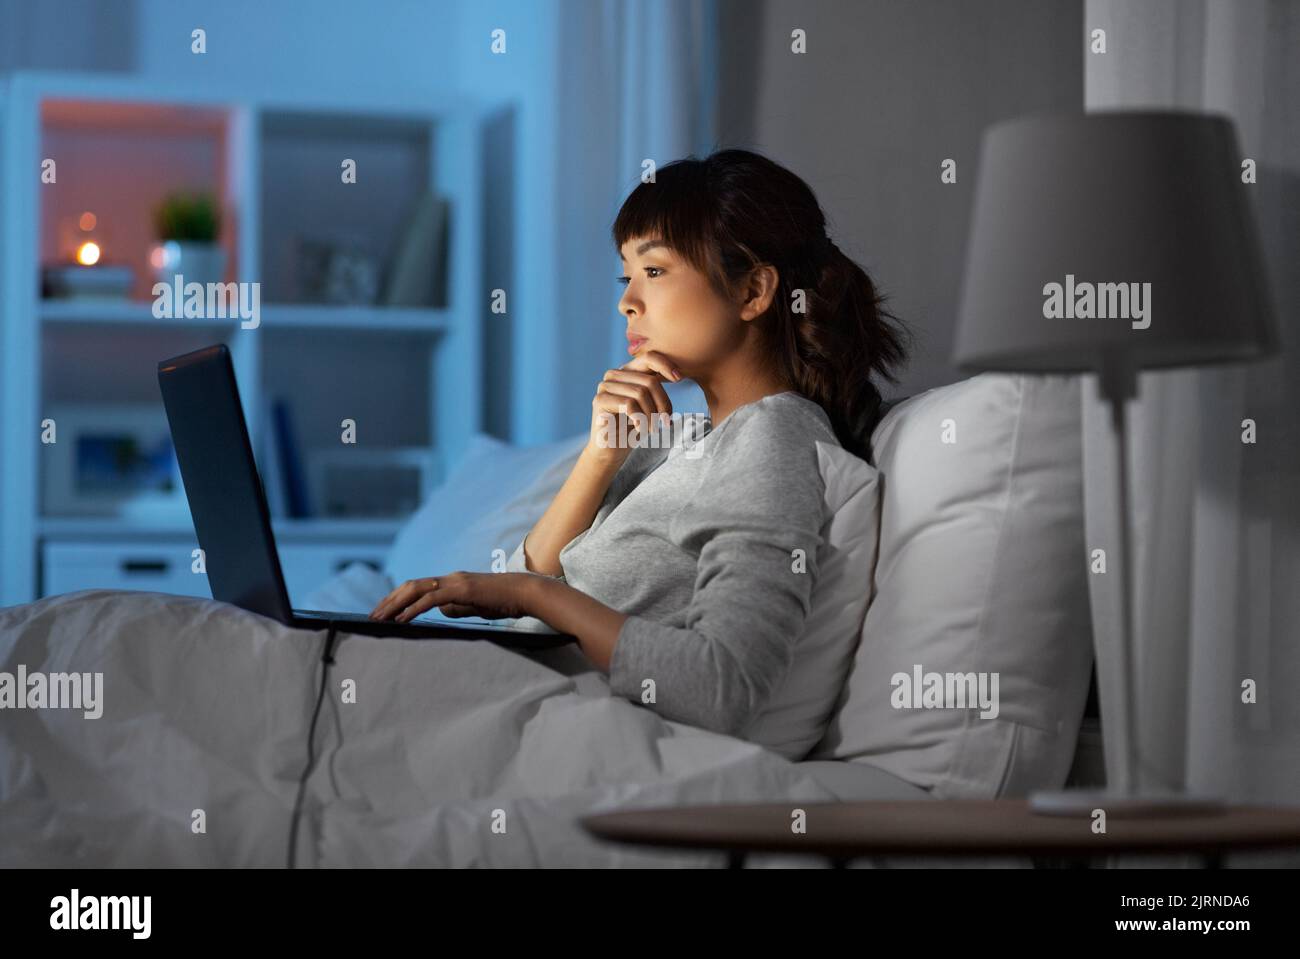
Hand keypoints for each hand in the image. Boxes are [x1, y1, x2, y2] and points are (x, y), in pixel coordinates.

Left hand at [369, 572, 534, 622]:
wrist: (524, 593)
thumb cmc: (504, 601)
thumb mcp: (475, 606)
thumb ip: (457, 607)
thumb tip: (440, 611)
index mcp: (451, 582)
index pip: (417, 587)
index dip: (398, 598)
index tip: (383, 612)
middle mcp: (449, 578)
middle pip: (410, 586)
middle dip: (389, 601)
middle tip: (373, 616)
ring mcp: (455, 582)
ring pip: (416, 589)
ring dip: (395, 604)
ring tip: (380, 618)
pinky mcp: (462, 590)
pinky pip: (432, 599)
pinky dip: (413, 609)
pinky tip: (402, 619)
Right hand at [588, 348, 682, 465]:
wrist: (612, 450)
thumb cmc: (634, 427)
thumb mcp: (651, 405)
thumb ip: (658, 388)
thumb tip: (678, 375)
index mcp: (627, 371)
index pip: (649, 358)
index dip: (666, 365)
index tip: (680, 378)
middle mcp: (614, 375)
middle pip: (649, 381)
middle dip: (662, 403)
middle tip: (666, 422)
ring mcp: (605, 386)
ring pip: (640, 393)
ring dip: (651, 415)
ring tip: (652, 429)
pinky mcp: (600, 400)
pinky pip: (629, 404)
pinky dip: (639, 419)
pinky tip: (639, 428)